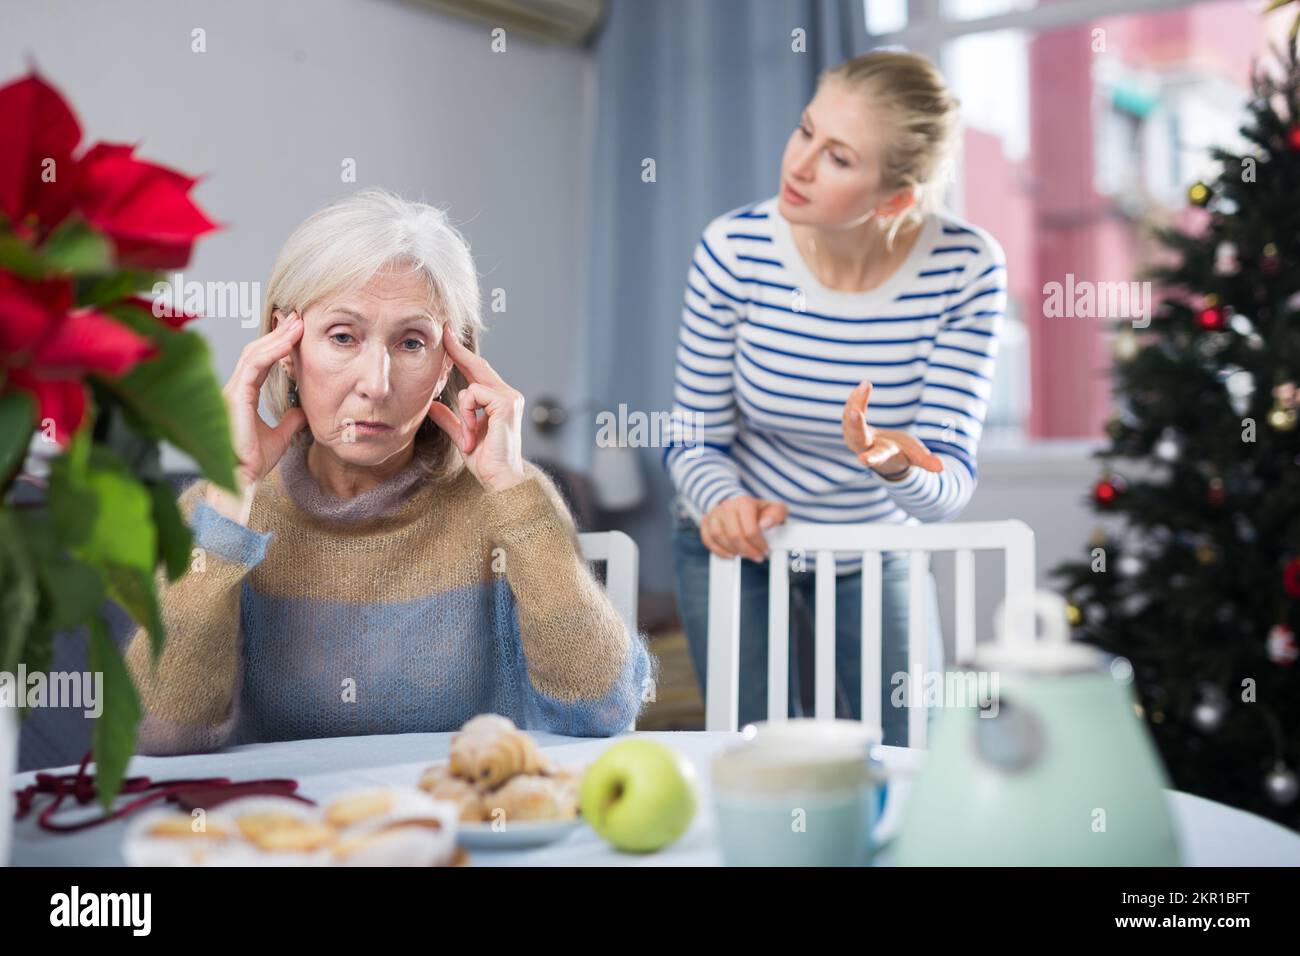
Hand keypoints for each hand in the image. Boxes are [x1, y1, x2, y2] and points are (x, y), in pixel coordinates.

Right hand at [223, 309, 308, 489]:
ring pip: (254, 353)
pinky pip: (254, 364)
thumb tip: (303, 410)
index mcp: (243, 395)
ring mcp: (232, 390)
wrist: (241, 480)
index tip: (297, 332)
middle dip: (278, 333)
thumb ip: (289, 421)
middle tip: (299, 318)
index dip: (278, 345)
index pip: (260, 361)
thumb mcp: (279, 436)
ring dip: (278, 336)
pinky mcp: (235, 395)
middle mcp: (234, 389)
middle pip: (256, 351)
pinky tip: (289, 341)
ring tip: (297, 323)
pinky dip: (272, 350)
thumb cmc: (252, 462)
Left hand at [426, 324, 525, 492]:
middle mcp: (508, 395)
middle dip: (459, 351)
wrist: (500, 480)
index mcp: (499, 401)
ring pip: (471, 387)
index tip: (448, 337)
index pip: (478, 371)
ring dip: (463, 412)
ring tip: (470, 436)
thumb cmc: (487, 462)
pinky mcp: (506, 404)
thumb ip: (451, 420)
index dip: (462, 354)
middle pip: (478, 366)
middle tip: (444, 332)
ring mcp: (509, 398)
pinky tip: (473, 433)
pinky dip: (468, 415)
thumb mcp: (463, 436)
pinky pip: (474, 396)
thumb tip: (433, 406)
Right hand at [700, 496, 788, 560]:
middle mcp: (727, 506)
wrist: (742, 505)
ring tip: (744, 554)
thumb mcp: (776, 509)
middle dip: (747, 550)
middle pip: (733, 535)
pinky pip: (707, 539)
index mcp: (744, 502)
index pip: (749, 529)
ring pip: (718, 536)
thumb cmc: (760, 510)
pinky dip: (718, 550)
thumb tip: (765, 524)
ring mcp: (714, 513)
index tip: (765, 550)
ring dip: (732, 550)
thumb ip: (776, 514)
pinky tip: (730, 554)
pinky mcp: (706, 521)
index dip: (758, 544)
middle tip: (756, 556)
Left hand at [841, 380, 941, 479]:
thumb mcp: (915, 456)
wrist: (883, 449)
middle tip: (854, 412)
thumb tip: (941, 468)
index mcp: (882, 455)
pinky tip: (863, 385)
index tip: (863, 460)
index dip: (870, 458)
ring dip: (857, 402)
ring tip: (867, 385)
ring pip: (849, 419)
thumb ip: (926, 461)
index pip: (876, 457)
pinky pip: (849, 410)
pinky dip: (855, 398)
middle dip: (856, 424)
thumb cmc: (902, 452)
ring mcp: (854, 435)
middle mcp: (863, 447)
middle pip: (856, 436)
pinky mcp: (849, 424)